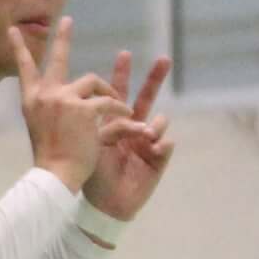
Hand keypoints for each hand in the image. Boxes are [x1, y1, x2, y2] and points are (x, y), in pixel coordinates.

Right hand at [10, 20, 127, 189]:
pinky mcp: (85, 109)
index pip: (23, 69)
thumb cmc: (50, 159)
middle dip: (63, 37)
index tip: (12, 31)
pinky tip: (129, 118)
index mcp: (31, 101)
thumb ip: (48, 108)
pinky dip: (120, 110)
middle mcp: (45, 95)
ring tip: (120, 106)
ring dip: (108, 93)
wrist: (55, 176)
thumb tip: (58, 96)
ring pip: (93, 82)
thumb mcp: (41, 128)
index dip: (18, 49)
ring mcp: (64, 99)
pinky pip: (108, 102)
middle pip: (58, 60)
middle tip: (67, 21)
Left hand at [80, 53, 174, 222]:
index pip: (119, 93)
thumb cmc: (92, 175)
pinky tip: (155, 149)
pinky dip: (161, 144)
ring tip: (148, 134)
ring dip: (155, 124)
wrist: (103, 206)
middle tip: (164, 59)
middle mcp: (133, 129)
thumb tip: (112, 107)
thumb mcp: (93, 144)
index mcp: (113, 123)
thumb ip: (103, 125)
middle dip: (155, 79)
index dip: (122, 74)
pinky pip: (166, 144)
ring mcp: (148, 143)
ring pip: (159, 122)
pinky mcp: (158, 160)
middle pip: (146, 98)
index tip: (124, 53)